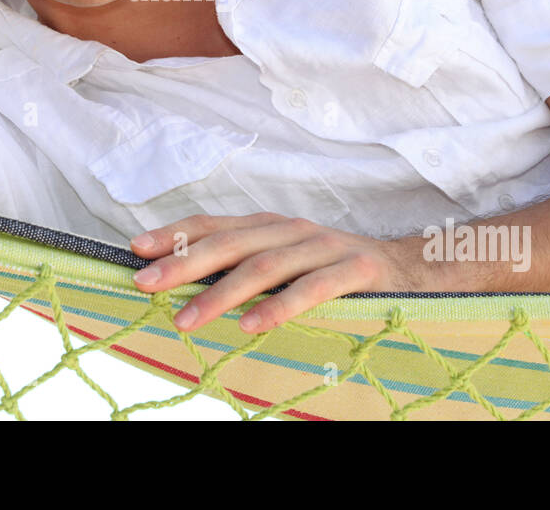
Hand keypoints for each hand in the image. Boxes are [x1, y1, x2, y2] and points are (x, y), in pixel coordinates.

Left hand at [129, 212, 429, 334]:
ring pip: (264, 266)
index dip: (175, 234)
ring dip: (221, 294)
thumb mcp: (288, 262)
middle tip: (144, 284)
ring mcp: (325, 248)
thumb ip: (246, 266)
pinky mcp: (356, 271)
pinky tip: (252, 325)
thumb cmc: (338, 272)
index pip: (215, 224)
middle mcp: (293, 230)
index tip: (135, 249)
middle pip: (230, 243)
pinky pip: (311, 290)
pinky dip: (279, 307)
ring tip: (187, 318)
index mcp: (273, 225)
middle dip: (183, 263)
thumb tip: (184, 282)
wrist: (414, 269)